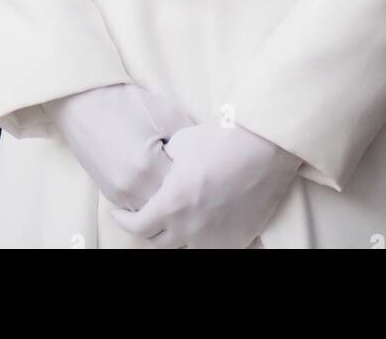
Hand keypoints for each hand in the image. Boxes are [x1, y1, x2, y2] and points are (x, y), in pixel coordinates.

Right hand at [44, 83, 194, 211]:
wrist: (85, 103)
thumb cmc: (127, 104)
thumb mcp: (167, 114)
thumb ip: (191, 140)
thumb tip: (209, 157)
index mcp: (148, 166)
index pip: (185, 186)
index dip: (196, 176)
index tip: (205, 168)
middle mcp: (132, 188)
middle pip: (169, 206)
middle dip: (182, 193)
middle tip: (194, 177)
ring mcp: (118, 194)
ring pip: (153, 212)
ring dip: (165, 200)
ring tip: (176, 180)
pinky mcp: (109, 194)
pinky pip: (137, 207)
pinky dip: (150, 198)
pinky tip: (157, 181)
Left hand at [110, 116, 302, 248]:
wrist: (264, 147)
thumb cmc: (222, 139)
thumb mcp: (180, 144)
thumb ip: (163, 165)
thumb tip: (158, 171)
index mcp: (172, 204)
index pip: (137, 227)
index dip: (124, 220)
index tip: (120, 213)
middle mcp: (191, 229)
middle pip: (158, 242)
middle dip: (149, 227)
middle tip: (148, 213)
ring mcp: (215, 238)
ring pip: (185, 246)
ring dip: (177, 234)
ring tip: (178, 216)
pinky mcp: (237, 240)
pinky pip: (212, 245)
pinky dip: (203, 236)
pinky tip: (204, 218)